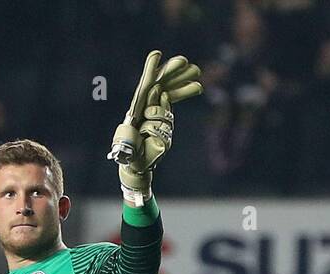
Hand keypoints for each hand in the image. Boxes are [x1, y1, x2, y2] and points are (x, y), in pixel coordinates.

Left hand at [108, 50, 201, 201]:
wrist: (135, 163)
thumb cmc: (131, 155)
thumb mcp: (132, 144)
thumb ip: (142, 130)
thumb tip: (158, 104)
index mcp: (136, 111)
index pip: (145, 88)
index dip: (150, 71)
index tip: (156, 55)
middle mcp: (144, 107)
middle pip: (160, 85)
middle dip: (174, 74)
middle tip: (187, 63)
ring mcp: (153, 110)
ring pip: (170, 91)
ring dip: (183, 83)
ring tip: (199, 76)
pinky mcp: (160, 116)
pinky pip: (173, 102)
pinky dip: (182, 93)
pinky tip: (196, 88)